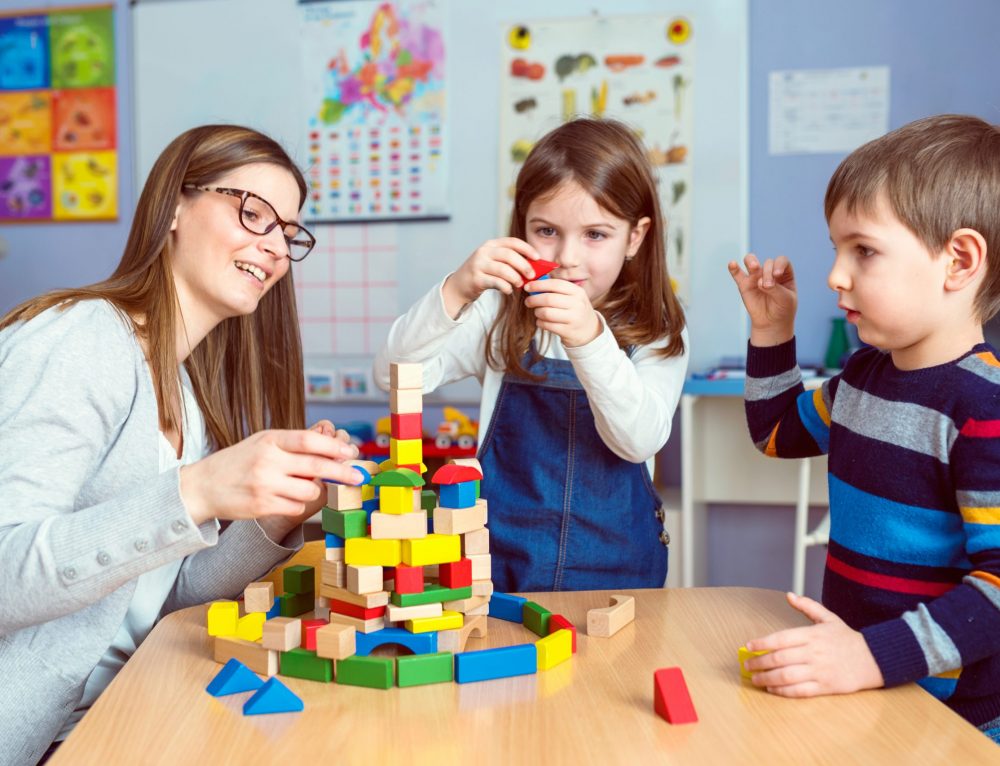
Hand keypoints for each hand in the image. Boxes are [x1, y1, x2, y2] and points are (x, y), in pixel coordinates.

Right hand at [179, 429, 362, 527]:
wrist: (203, 486)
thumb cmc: (240, 461)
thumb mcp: (263, 442)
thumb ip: (294, 444)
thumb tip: (334, 445)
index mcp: (270, 440)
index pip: (310, 440)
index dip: (335, 447)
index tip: (352, 452)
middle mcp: (268, 461)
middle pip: (317, 467)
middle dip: (343, 472)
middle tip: (358, 476)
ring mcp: (265, 485)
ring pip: (310, 491)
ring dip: (314, 491)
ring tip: (302, 486)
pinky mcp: (262, 506)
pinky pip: (297, 508)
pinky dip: (298, 504)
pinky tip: (285, 498)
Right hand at [443, 237, 540, 316]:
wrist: (459, 286)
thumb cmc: (483, 274)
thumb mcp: (494, 263)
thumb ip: (510, 262)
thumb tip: (535, 267)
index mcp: (491, 245)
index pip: (512, 242)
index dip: (527, 249)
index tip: (538, 258)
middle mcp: (483, 252)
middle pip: (509, 255)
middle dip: (523, 266)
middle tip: (532, 275)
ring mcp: (478, 265)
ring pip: (503, 269)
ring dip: (515, 278)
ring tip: (519, 284)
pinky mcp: (475, 279)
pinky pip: (496, 282)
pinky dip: (505, 287)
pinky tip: (508, 290)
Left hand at [524, 278, 601, 347]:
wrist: (589, 331)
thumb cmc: (574, 310)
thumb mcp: (572, 297)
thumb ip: (556, 290)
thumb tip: (533, 284)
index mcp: (577, 292)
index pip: (555, 284)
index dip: (539, 285)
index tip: (527, 287)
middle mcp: (577, 304)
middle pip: (548, 299)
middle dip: (534, 299)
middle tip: (528, 301)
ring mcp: (573, 318)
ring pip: (546, 313)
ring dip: (537, 312)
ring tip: (537, 312)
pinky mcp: (567, 331)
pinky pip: (546, 325)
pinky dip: (540, 322)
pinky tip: (542, 321)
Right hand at [727, 253, 796, 346]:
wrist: (771, 323)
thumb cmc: (783, 309)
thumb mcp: (786, 299)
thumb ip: (775, 289)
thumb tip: (759, 282)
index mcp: (784, 272)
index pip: (781, 261)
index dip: (779, 265)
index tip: (777, 275)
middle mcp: (769, 271)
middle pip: (767, 263)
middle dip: (767, 272)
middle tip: (767, 286)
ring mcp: (756, 277)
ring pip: (751, 261)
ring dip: (751, 261)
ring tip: (754, 267)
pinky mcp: (744, 284)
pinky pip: (737, 274)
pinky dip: (734, 268)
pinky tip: (732, 264)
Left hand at [743, 592, 884, 696]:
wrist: (874, 659)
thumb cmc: (847, 638)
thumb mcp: (828, 618)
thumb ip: (807, 606)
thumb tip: (789, 595)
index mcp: (812, 635)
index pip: (780, 638)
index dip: (762, 643)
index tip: (748, 646)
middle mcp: (814, 653)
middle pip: (779, 659)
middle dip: (759, 663)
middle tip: (747, 665)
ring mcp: (820, 671)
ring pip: (787, 676)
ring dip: (767, 679)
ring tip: (755, 679)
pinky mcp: (826, 687)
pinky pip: (800, 691)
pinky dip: (783, 691)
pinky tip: (772, 689)